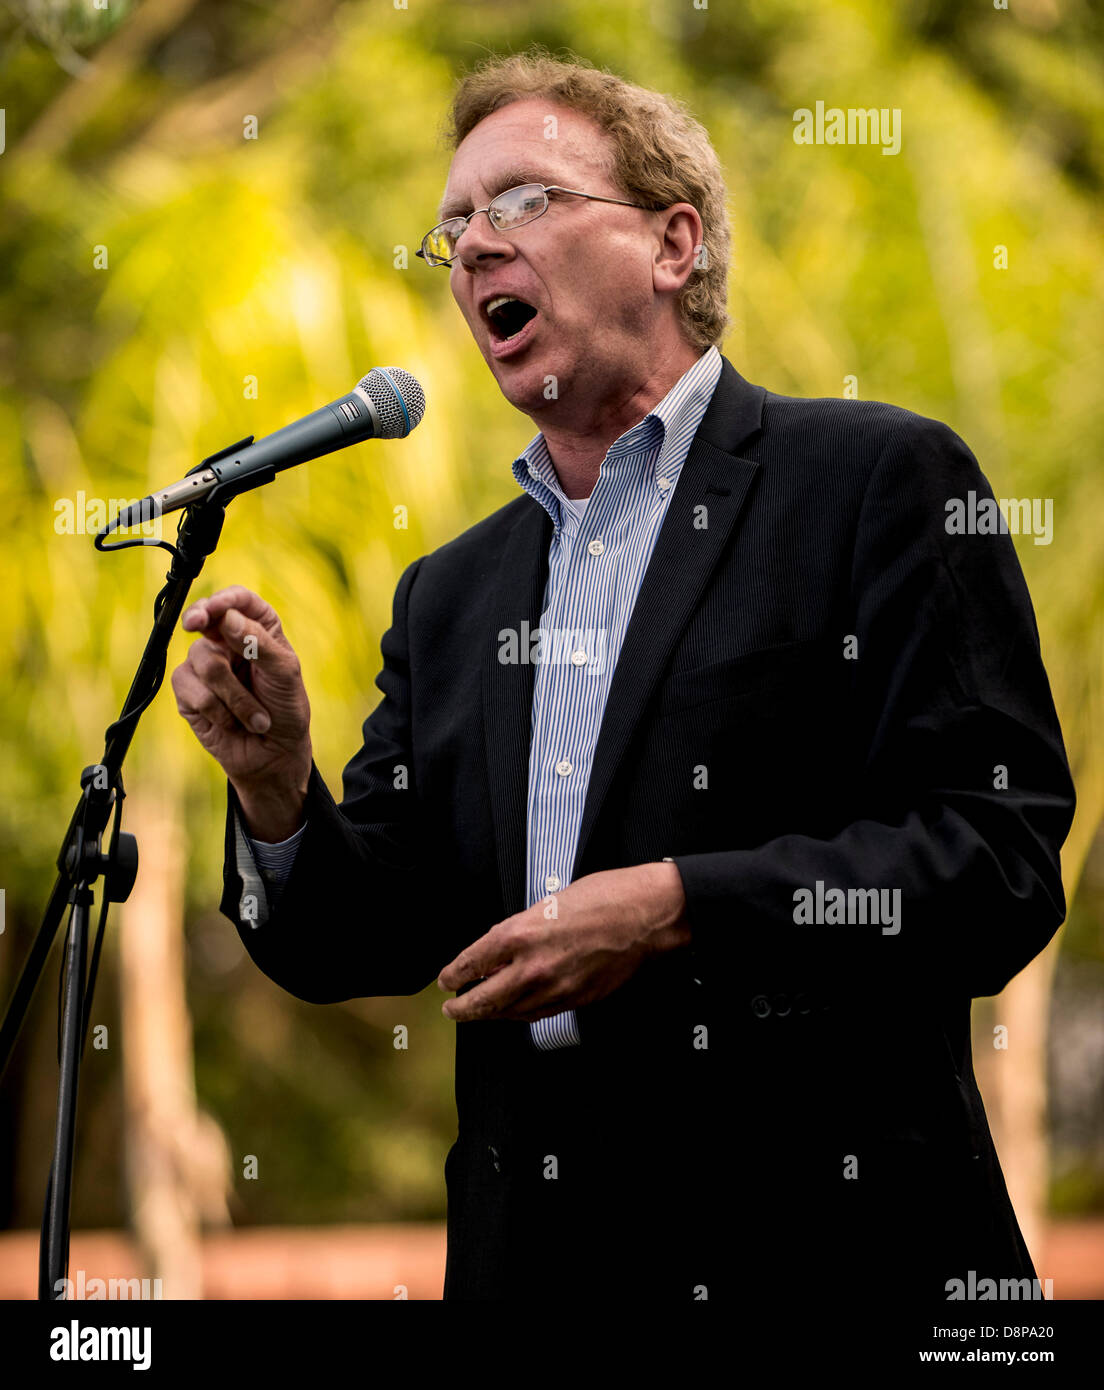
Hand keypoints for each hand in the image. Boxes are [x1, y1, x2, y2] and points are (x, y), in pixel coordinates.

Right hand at [171, 585, 311, 838]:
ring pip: (203, 660)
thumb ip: (257, 642)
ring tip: (254, 717)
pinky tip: (231, 723)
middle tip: (196, 623)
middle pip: (206, 619)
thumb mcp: (284, 673)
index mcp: (256, 627)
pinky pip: (190, 689)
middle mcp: (226, 640)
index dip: (222, 599)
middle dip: (204, 623)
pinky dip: (216, 710)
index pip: (236, 599)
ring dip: (233, 695)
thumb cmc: (285, 709)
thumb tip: (227, 618)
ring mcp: (204, 665)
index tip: (213, 609)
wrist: (273, 754)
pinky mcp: (187, 691)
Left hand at [437, 862, 690, 1023]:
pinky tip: (514, 1012)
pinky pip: (538, 1015)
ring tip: (479, 1013)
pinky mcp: (576, 1000)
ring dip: (490, 1015)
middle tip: (452, 1009)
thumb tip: (499, 950)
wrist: (644, 916)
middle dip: (462, 1009)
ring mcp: (555, 988)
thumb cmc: (602, 898)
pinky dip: (520, 1015)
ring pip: (510, 1013)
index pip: (471, 963)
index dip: (454, 974)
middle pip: (484, 1000)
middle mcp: (532, 966)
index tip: (446, 980)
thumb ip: (520, 929)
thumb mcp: (548, 904)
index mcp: (520, 933)